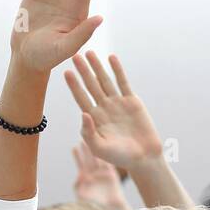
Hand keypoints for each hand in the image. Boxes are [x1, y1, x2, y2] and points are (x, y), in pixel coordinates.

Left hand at [64, 51, 163, 168]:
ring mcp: (117, 103)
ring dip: (97, 67)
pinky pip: (123, 82)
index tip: (66, 72)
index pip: (81, 98)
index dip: (74, 86)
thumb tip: (83, 113)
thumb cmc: (120, 157)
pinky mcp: (131, 101)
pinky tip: (111, 58)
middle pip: (91, 86)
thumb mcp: (99, 148)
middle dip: (83, 71)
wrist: (144, 157)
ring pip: (105, 81)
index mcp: (94, 119)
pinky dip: (117, 70)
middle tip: (75, 55)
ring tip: (89, 52)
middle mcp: (104, 108)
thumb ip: (88, 133)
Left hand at [72, 143, 127, 209]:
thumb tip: (79, 177)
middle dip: (86, 149)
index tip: (75, 148)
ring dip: (97, 150)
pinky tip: (108, 149)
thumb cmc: (94, 209)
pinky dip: (108, 157)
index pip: (81, 165)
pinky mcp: (112, 177)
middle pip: (89, 159)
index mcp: (85, 180)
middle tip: (84, 138)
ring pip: (99, 160)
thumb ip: (79, 186)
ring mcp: (103, 176)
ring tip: (96, 139)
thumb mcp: (83, 197)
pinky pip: (109, 165)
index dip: (78, 156)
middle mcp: (93, 176)